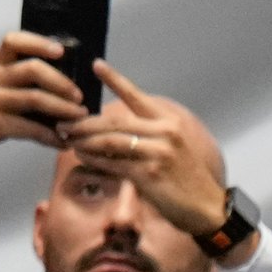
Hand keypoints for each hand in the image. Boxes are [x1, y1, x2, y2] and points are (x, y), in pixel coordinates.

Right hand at [0, 31, 85, 183]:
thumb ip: (14, 85)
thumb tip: (57, 88)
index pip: (13, 41)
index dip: (38, 42)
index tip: (61, 51)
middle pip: (32, 69)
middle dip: (62, 82)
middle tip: (79, 96)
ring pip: (34, 98)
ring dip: (62, 109)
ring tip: (78, 118)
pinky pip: (28, 128)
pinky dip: (49, 136)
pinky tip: (60, 141)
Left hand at [59, 63, 240, 252]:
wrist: (206, 206)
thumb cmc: (186, 179)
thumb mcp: (171, 149)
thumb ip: (146, 137)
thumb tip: (113, 133)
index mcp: (169, 121)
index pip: (137, 96)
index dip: (115, 80)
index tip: (96, 65)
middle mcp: (165, 131)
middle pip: (116, 121)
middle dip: (86, 122)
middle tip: (65, 122)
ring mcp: (158, 152)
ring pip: (111, 141)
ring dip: (85, 140)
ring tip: (67, 138)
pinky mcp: (149, 173)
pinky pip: (113, 163)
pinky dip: (94, 159)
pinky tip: (80, 156)